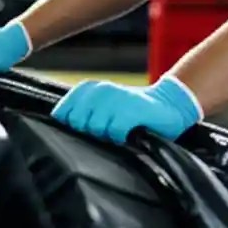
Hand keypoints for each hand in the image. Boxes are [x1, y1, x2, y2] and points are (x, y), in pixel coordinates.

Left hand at [50, 75, 202, 142]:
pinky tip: (129, 134)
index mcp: (89, 89)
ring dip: (107, 135)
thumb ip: (81, 114)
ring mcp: (116, 98)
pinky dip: (121, 138)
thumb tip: (58, 129)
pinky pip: (114, 133)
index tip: (87, 129)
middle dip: (90, 132)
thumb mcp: (102, 107)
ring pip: (95, 128)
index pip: (62, 113)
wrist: (169, 106)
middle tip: (107, 130)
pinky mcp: (132, 109)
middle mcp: (100, 90)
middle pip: (77, 123)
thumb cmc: (131, 112)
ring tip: (119, 131)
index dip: (72, 126)